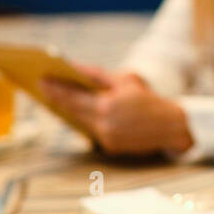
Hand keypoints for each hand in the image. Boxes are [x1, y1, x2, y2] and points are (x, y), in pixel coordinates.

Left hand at [40, 64, 192, 156]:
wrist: (172, 126)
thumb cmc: (149, 99)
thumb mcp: (125, 80)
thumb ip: (97, 74)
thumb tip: (73, 66)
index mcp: (106, 106)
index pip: (71, 97)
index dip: (55, 89)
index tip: (42, 80)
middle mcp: (103, 124)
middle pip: (71, 110)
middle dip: (57, 98)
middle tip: (44, 86)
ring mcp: (106, 138)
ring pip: (79, 122)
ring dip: (68, 109)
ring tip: (56, 97)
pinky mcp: (110, 147)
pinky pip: (92, 130)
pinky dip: (85, 120)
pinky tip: (77, 111)